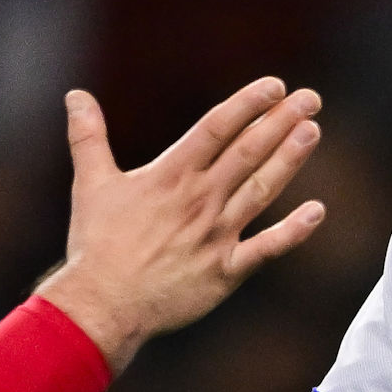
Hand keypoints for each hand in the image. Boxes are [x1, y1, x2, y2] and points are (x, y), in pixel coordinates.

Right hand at [34, 78, 326, 370]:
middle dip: (281, 122)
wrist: (103, 305)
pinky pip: (267, 248)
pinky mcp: (226, 270)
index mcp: (171, 175)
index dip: (248, 103)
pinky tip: (317, 211)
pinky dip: (294, 231)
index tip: (274, 86)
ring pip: (261, 189)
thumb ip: (88, 136)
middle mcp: (200, 199)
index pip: (217, 127)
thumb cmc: (96, 245)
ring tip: (312, 132)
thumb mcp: (90, 183)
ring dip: (289, 159)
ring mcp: (216, 234)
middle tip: (310, 99)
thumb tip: (75, 96)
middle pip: (248, 151)